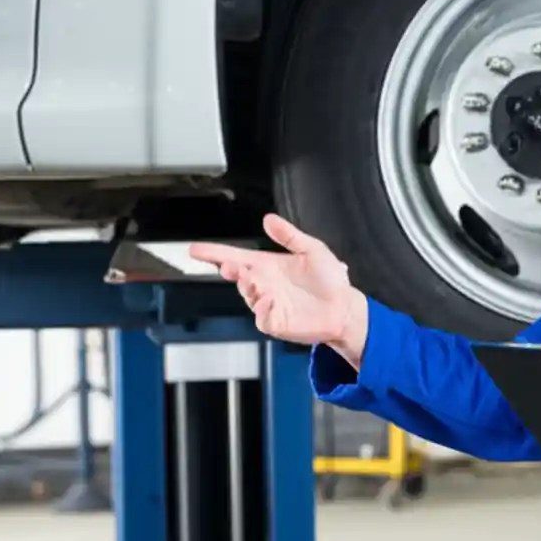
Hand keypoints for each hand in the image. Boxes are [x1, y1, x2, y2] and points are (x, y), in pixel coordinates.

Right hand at [188, 213, 368, 366]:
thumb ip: (290, 235)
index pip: (236, 257)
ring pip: (247, 295)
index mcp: (269, 266)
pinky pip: (261, 316)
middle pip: (238, 276)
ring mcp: (268, 304)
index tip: (195, 249)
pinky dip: (261, 308)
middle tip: (228, 265)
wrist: (346, 306)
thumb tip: (269, 219)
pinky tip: (268, 299)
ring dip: (246, 286)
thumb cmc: (330, 280)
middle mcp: (265, 284)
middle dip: (230, 269)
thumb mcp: (312, 250)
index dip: (215, 253)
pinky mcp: (276, 322)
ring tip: (250, 278)